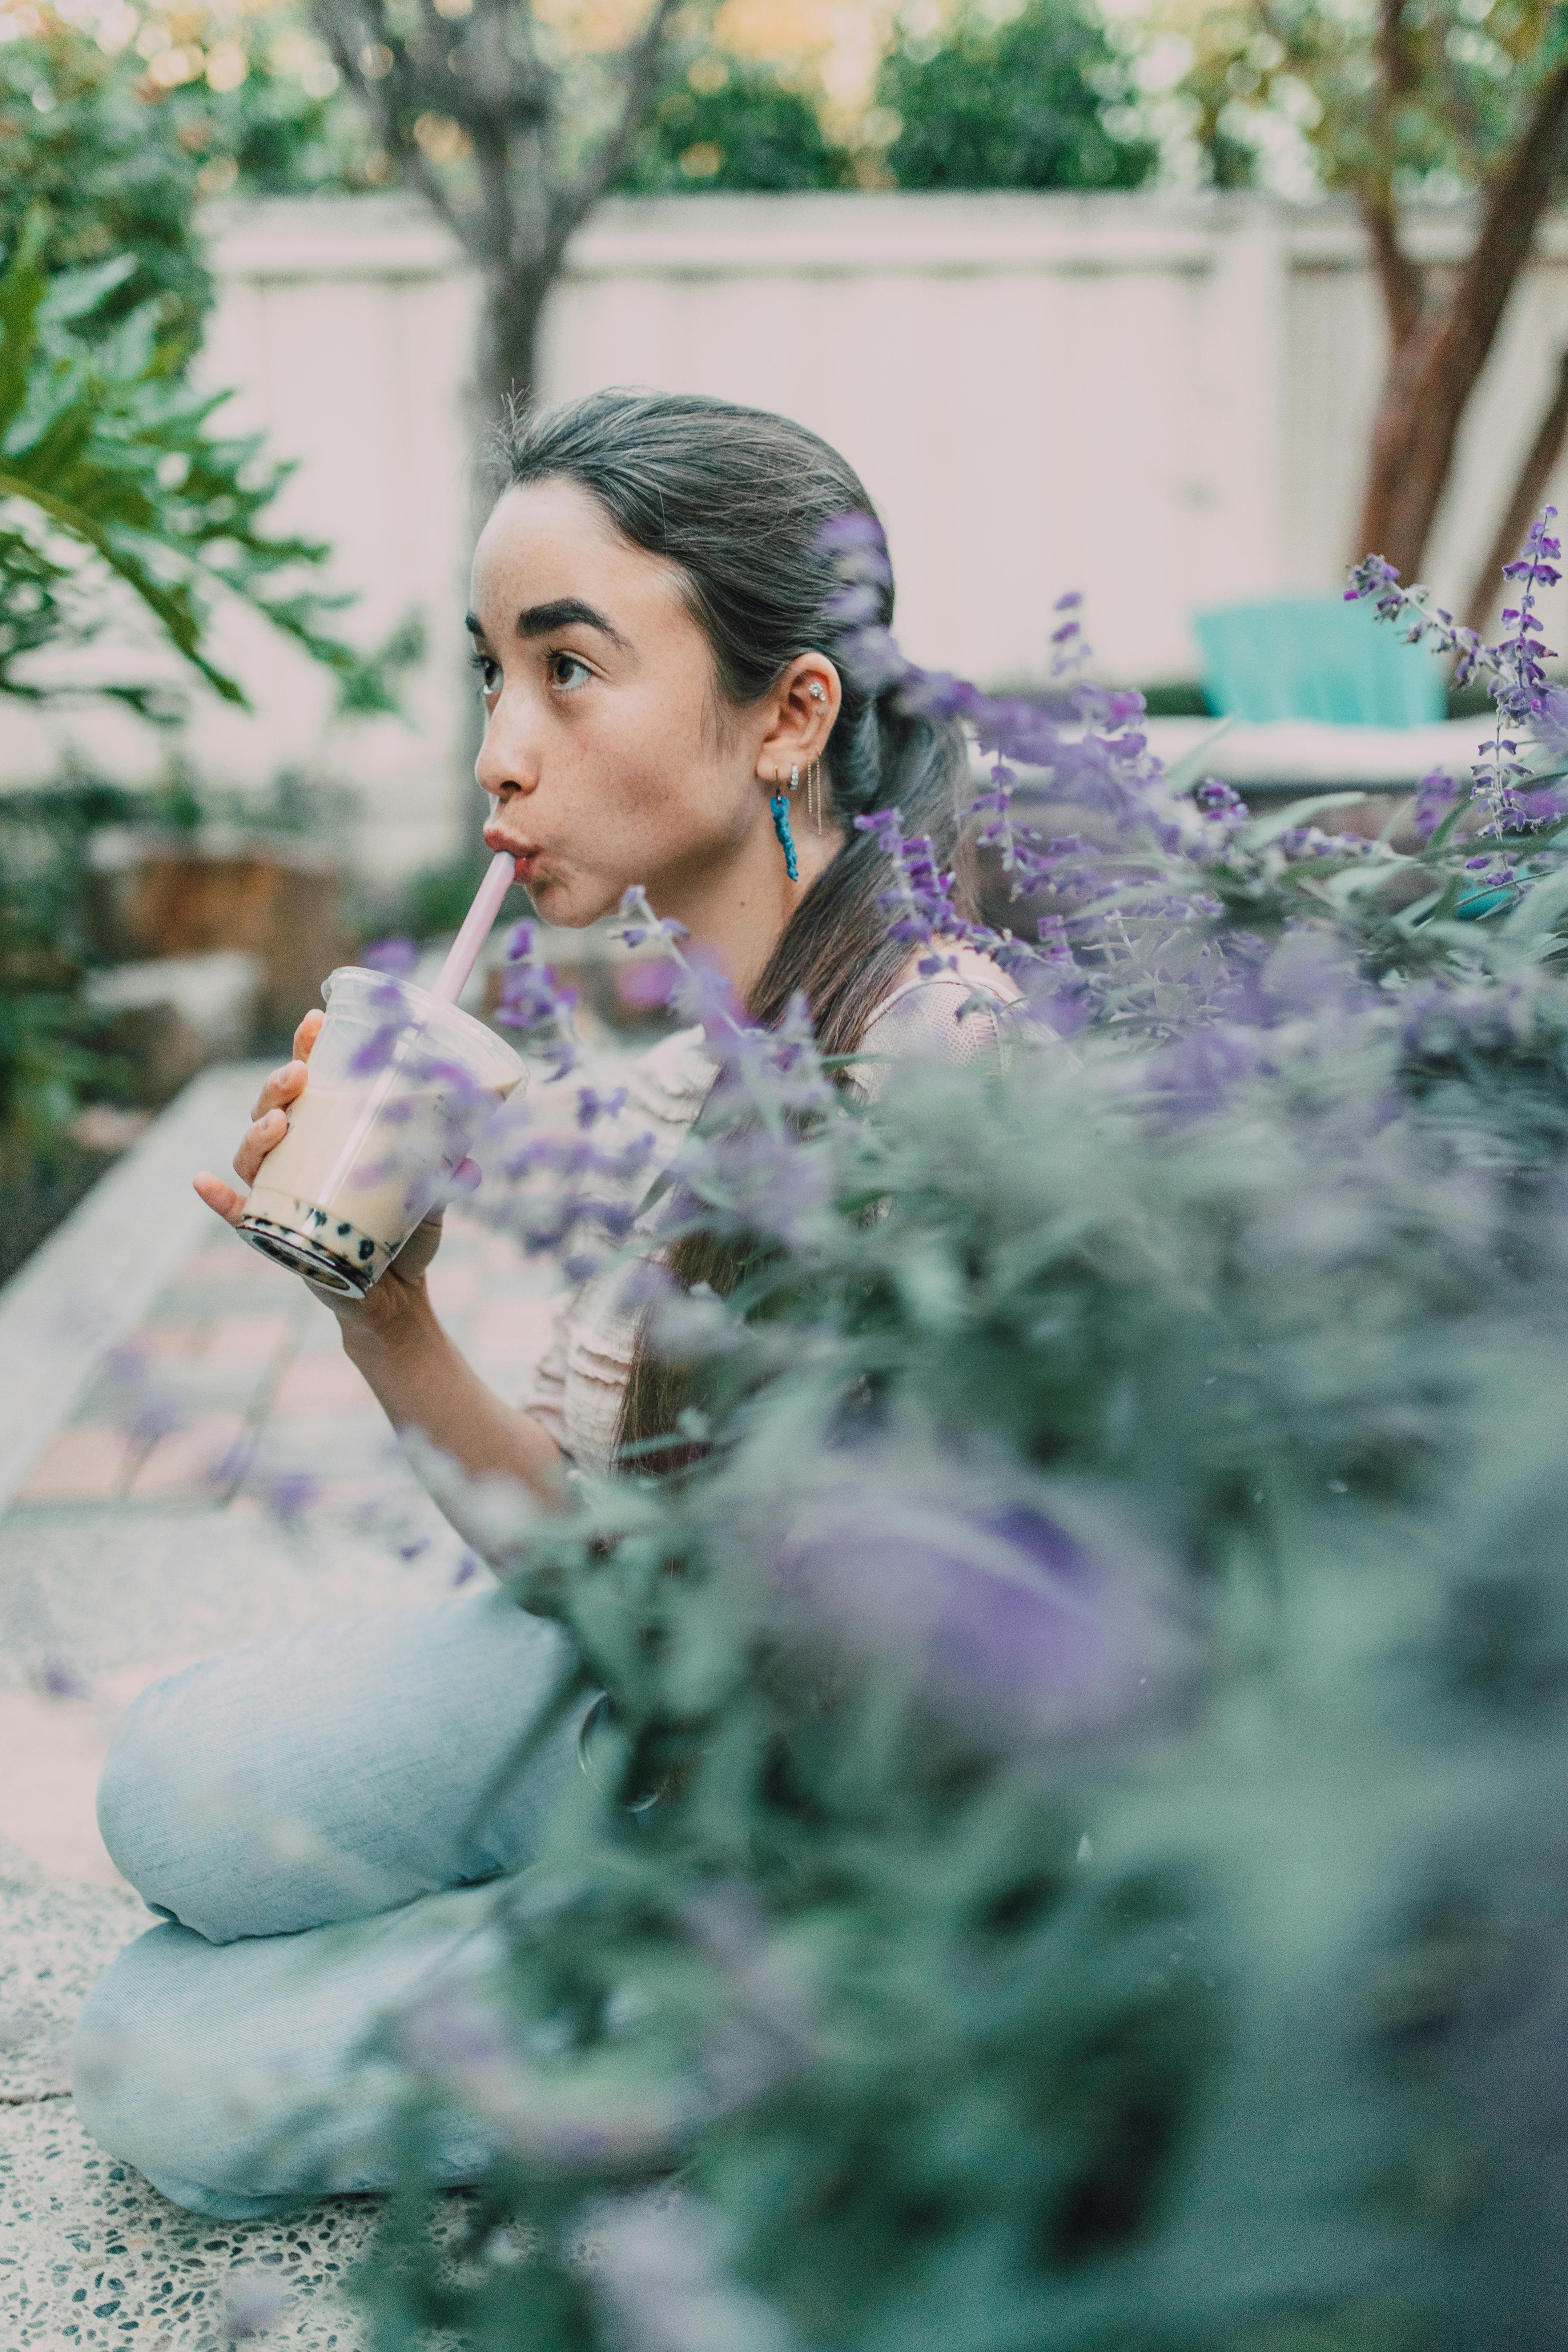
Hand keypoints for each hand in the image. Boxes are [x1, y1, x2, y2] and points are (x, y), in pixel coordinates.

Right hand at [193, 1006, 471, 1341]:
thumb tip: (469, 1160)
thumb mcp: (431, 1197)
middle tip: (298, 1074)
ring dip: (256, 1132)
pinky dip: (219, 1199)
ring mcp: (281, 1196)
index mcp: (331, 1137)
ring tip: (278, 1121)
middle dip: (277, 1086)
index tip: (315, 1021)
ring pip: (252, 1156)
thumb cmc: (407, 1234)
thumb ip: (445, 1173)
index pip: (312, 1085)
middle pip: (272, 1111)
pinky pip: (237, 1215)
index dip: (306, 1049)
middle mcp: (299, 1160)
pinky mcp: (273, 1237)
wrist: (396, 1297)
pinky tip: (203, 1182)